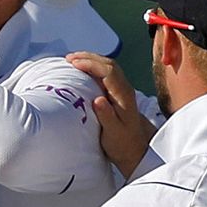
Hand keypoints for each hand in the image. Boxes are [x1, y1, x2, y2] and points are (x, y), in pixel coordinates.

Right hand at [66, 51, 155, 178]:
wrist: (137, 148)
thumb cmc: (123, 143)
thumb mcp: (114, 133)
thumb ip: (107, 116)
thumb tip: (98, 100)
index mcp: (123, 96)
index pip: (109, 71)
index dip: (91, 64)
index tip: (74, 64)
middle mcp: (124, 89)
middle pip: (109, 64)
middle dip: (89, 57)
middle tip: (69, 58)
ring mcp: (122, 89)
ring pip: (108, 66)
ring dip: (91, 60)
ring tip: (72, 60)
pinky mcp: (117, 92)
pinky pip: (106, 72)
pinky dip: (93, 66)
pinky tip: (82, 69)